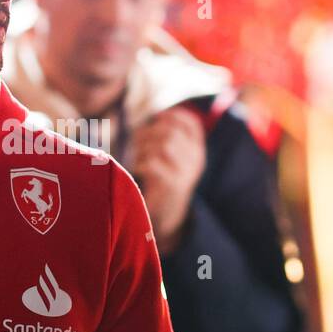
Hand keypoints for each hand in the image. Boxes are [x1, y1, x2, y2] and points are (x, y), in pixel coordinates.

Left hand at [131, 106, 206, 254]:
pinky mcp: (171, 185)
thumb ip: (168, 137)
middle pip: (171, 132)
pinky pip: (152, 163)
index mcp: (197, 152)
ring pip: (162, 145)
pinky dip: (139, 163)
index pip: (192, 125)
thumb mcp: (173, 158)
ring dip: (142, 147)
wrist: (167, 216)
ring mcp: (185, 173)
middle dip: (149, 132)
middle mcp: (195, 161)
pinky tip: (137, 169)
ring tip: (135, 156)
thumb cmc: (163, 181)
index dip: (173, 116)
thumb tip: (157, 115)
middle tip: (136, 140)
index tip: (158, 117)